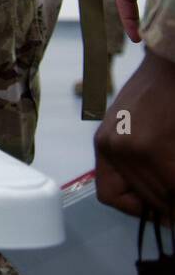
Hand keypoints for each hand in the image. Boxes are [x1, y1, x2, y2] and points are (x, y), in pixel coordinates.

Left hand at [94, 50, 174, 219]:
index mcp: (106, 144)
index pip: (111, 196)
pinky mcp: (155, 148)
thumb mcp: (134, 127)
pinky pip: (173, 185)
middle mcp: (114, 148)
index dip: (139, 209)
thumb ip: (139, 161)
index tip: (161, 211)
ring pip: (163, 195)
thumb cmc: (161, 92)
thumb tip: (162, 205)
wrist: (172, 63)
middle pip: (144, 199)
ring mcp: (133, 149)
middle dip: (169, 206)